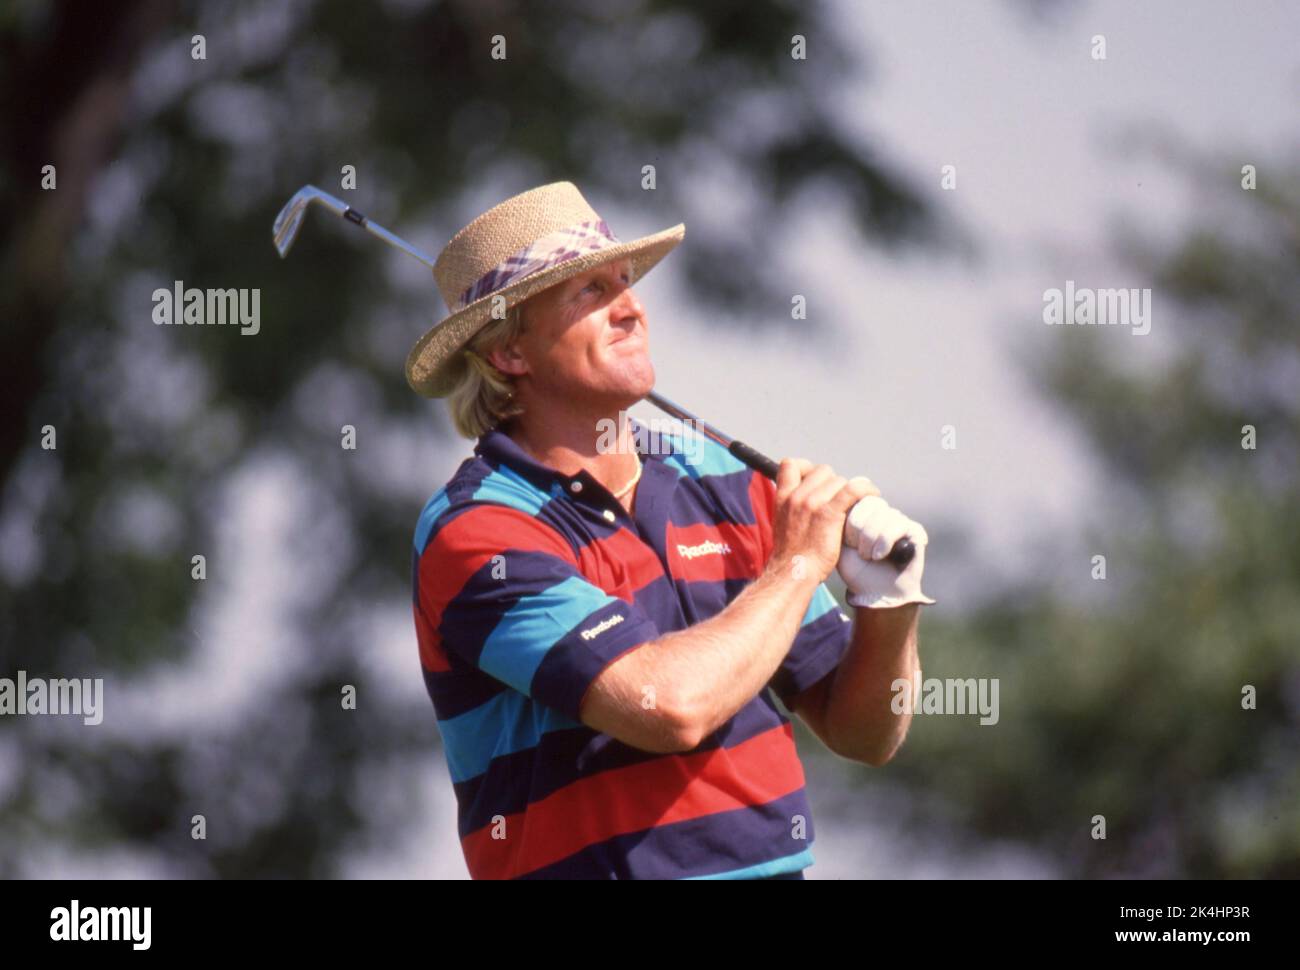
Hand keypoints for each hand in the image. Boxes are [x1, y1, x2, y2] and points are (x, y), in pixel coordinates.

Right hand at [769, 459, 879, 584]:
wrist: (793, 571)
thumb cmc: (792, 554)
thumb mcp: (783, 523)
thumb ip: (793, 508)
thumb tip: (810, 499)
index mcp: (783, 498)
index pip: (790, 464)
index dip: (807, 468)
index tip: (817, 481)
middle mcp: (796, 496)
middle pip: (822, 471)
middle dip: (833, 482)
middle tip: (840, 500)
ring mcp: (812, 503)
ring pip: (838, 480)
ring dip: (848, 490)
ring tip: (855, 503)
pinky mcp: (829, 513)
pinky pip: (853, 490)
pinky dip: (866, 489)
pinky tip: (873, 495)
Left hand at [837, 496, 935, 608]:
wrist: (875, 592)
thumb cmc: (855, 568)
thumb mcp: (838, 541)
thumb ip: (839, 517)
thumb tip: (844, 492)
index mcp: (864, 510)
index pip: (857, 496)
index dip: (851, 522)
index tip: (849, 543)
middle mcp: (883, 511)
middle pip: (870, 504)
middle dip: (860, 532)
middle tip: (861, 552)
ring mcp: (899, 520)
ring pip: (883, 515)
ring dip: (872, 541)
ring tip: (871, 557)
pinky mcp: (914, 531)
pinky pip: (898, 525)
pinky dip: (885, 542)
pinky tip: (882, 555)